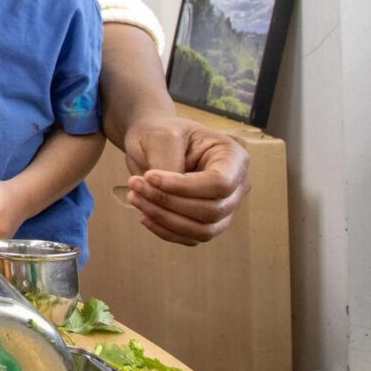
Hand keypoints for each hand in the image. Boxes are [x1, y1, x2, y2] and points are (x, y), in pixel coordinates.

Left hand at [123, 115, 249, 244]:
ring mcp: (224, 207)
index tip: (149, 176)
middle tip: (134, 186)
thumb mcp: (163, 137)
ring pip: (203, 230)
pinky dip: (165, 231)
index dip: (183, 187)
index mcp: (233, 157)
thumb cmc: (160, 133)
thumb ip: (169, 165)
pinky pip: (191, 238)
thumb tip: (166, 197)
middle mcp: (235, 185)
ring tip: (134, 198)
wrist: (151, 141)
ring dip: (165, 219)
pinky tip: (144, 215)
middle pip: (212, 210)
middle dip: (168, 202)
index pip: (219, 184)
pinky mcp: (206, 222)